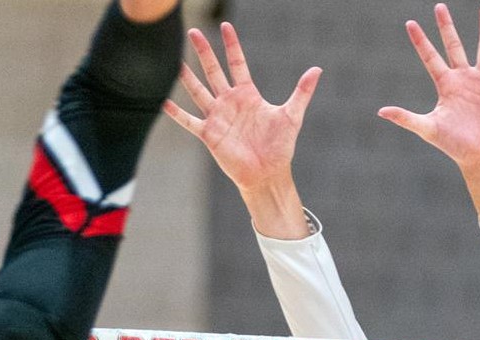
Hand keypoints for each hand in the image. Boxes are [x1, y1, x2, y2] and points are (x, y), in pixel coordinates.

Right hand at [164, 23, 319, 196]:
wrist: (268, 174)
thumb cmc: (280, 147)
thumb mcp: (292, 115)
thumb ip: (302, 92)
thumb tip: (317, 69)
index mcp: (248, 94)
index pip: (237, 63)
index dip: (231, 45)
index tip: (225, 26)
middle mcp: (230, 102)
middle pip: (213, 71)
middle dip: (204, 52)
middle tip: (193, 32)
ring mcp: (218, 117)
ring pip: (198, 91)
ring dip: (186, 77)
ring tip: (173, 61)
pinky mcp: (210, 134)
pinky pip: (189, 121)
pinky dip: (176, 112)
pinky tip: (162, 101)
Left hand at [379, 4, 479, 176]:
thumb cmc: (455, 146)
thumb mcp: (428, 129)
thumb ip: (406, 118)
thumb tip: (381, 112)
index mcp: (446, 85)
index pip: (430, 57)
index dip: (421, 41)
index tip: (410, 23)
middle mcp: (464, 79)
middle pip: (454, 45)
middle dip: (447, 27)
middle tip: (439, 6)